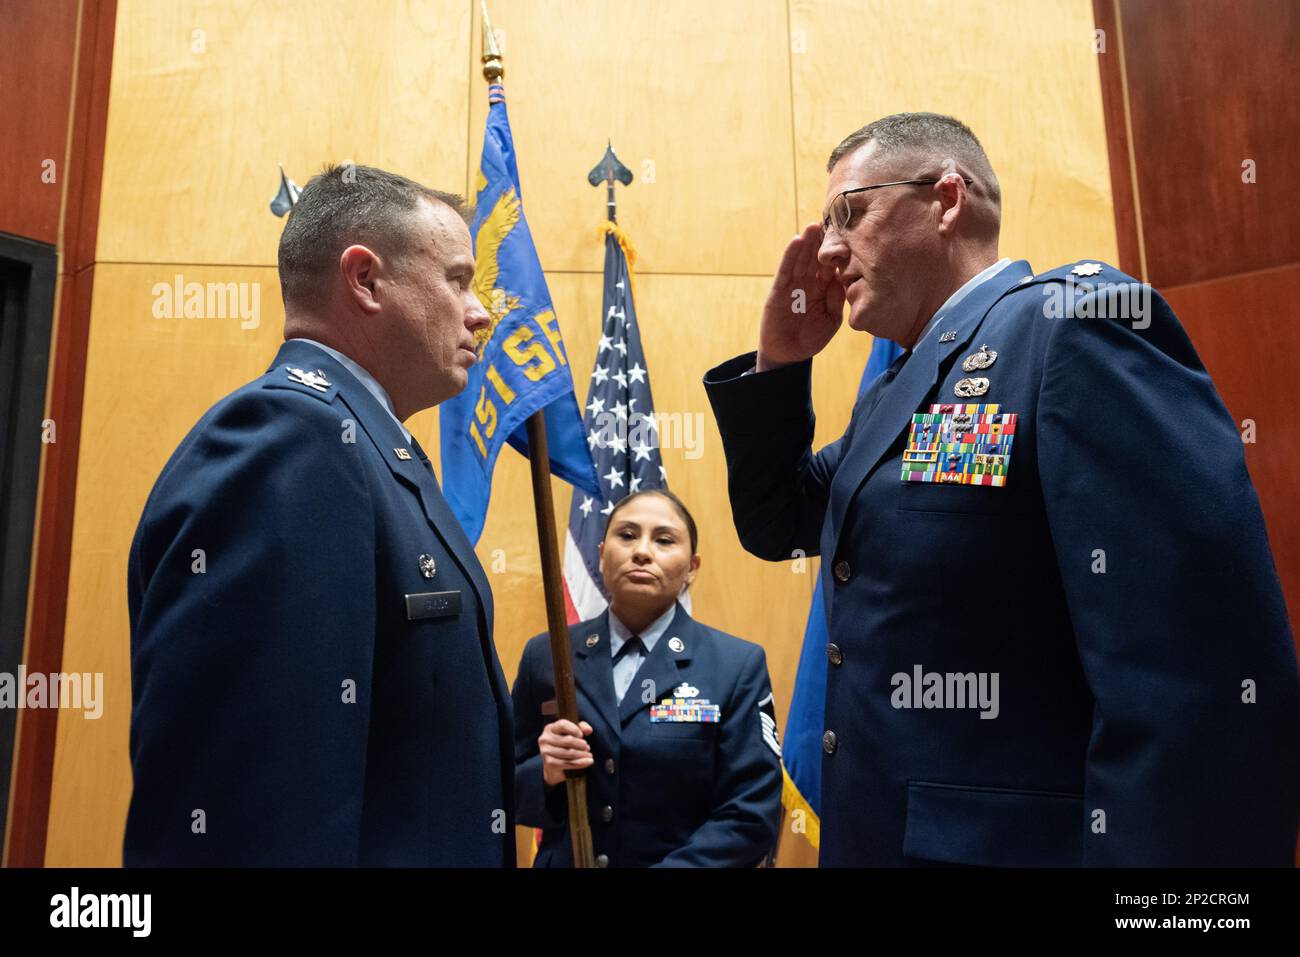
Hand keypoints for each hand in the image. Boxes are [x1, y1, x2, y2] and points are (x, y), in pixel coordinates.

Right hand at [539, 719, 593, 786]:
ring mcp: (546, 751)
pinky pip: (568, 763)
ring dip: (582, 754)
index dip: (575, 730)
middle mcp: (545, 739)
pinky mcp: (549, 763)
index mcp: (550, 728)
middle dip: (581, 744)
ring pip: (569, 752)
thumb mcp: (572, 733)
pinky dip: (581, 763)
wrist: (554, 764)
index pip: (563, 725)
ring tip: (589, 755)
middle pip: (568, 740)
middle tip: (588, 748)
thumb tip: (588, 730)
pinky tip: (589, 761)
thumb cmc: (565, 744)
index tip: (581, 735)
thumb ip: (581, 727)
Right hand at [757, 222, 845, 370]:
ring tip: (813, 225)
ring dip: (806, 242)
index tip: (847, 233)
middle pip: (815, 257)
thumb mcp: (831, 320)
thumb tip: (841, 279)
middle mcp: (808, 282)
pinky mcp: (778, 291)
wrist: (788, 355)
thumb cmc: (811, 337)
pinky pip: (785, 270)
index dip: (837, 250)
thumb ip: (835, 300)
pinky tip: (796, 241)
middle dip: (821, 240)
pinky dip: (790, 256)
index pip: (830, 265)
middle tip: (830, 220)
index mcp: (823, 288)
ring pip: (800, 259)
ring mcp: (792, 285)